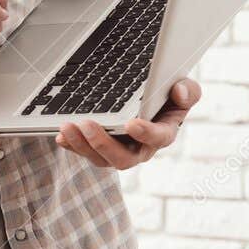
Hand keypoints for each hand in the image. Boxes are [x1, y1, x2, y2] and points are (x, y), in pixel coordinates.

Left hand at [57, 78, 200, 169]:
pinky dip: (71, 145)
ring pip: (99, 159)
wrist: (147, 99)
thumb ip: (188, 90)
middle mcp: (139, 149)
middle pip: (123, 159)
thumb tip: (179, 92)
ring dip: (81, 145)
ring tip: (67, 126)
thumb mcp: (183, 88)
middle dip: (103, 144)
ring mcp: (117, 150)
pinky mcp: (98, 149)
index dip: (146, 134)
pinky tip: (61, 135)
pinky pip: (84, 152)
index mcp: (162, 134)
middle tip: (87, 124)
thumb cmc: (166, 96)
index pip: (158, 138)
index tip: (131, 124)